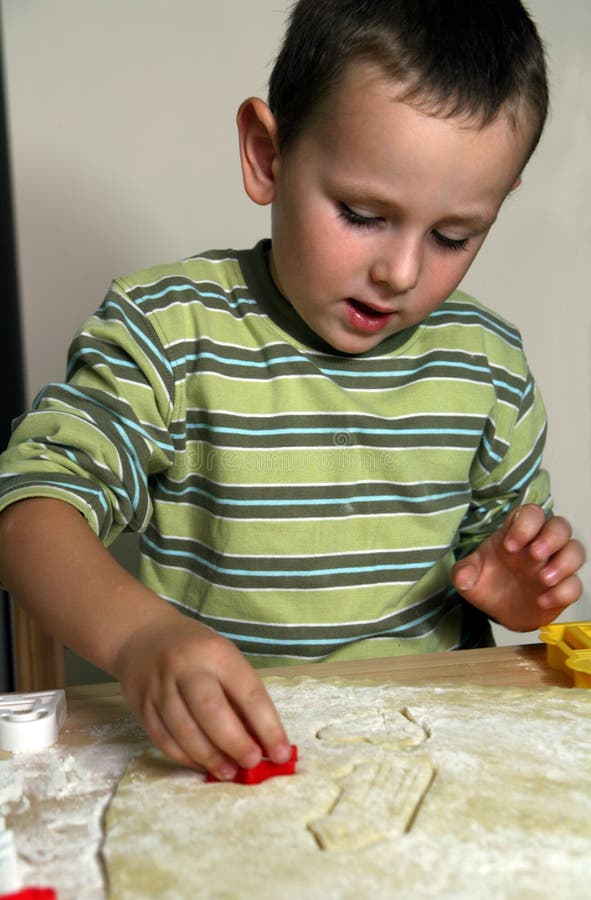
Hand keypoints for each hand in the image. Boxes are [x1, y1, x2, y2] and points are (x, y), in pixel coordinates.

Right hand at [114, 611, 291, 778]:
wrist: (144, 635)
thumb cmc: (197, 652)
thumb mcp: (224, 659)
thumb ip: (241, 697)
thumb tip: (262, 743)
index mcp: (218, 653)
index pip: (248, 692)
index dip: (268, 727)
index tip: (280, 754)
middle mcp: (187, 667)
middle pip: (211, 711)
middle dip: (235, 743)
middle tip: (251, 764)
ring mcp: (160, 687)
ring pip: (184, 729)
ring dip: (209, 757)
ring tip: (228, 772)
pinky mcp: (141, 705)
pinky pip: (163, 738)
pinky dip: (184, 757)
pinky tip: (201, 765)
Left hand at [452, 504, 584, 631]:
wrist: (500, 612)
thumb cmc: (488, 584)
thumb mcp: (468, 577)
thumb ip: (463, 573)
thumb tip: (463, 577)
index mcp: (517, 533)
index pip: (530, 514)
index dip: (525, 524)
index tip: (509, 546)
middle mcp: (540, 545)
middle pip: (560, 526)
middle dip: (551, 537)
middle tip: (535, 554)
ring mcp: (555, 566)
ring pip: (576, 550)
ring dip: (564, 562)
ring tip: (543, 579)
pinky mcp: (564, 589)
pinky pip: (576, 585)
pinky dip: (563, 592)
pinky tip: (543, 600)